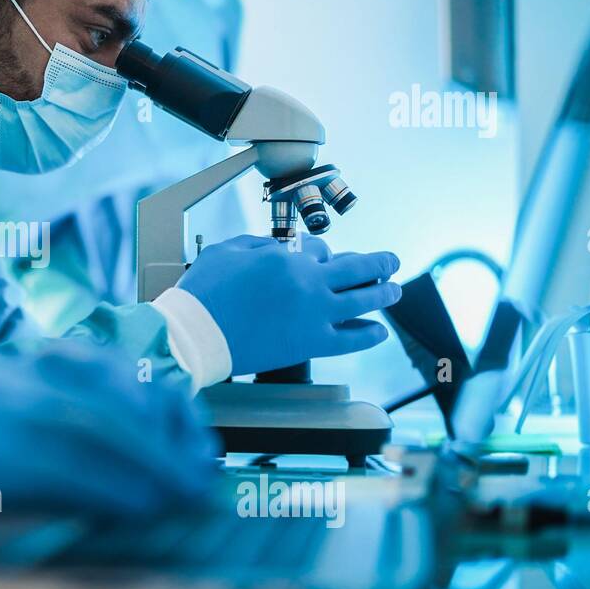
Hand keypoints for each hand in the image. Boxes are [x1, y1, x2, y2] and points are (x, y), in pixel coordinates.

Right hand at [0, 345, 217, 552]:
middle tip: (200, 463)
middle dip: (163, 430)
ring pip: (102, 426)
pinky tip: (150, 506)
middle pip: (107, 392)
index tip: (172, 425)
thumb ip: (4, 441)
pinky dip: (121, 486)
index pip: (85, 367)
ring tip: (194, 492)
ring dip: (158, 463)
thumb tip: (70, 476)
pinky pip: (73, 466)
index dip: (138, 397)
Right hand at [177, 234, 400, 376]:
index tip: (324, 258)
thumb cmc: (203, 292)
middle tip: (391, 261)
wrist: (194, 335)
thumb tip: (279, 247)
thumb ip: (257, 244)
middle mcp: (309, 282)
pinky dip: (370, 334)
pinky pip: (353, 339)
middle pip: (358, 269)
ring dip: (385, 293)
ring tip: (395, 290)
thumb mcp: (226, 250)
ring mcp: (315, 314)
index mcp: (286, 257)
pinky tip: (380, 331)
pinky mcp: (312, 344)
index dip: (326, 253)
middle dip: (380, 263)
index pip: (322, 250)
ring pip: (365, 300)